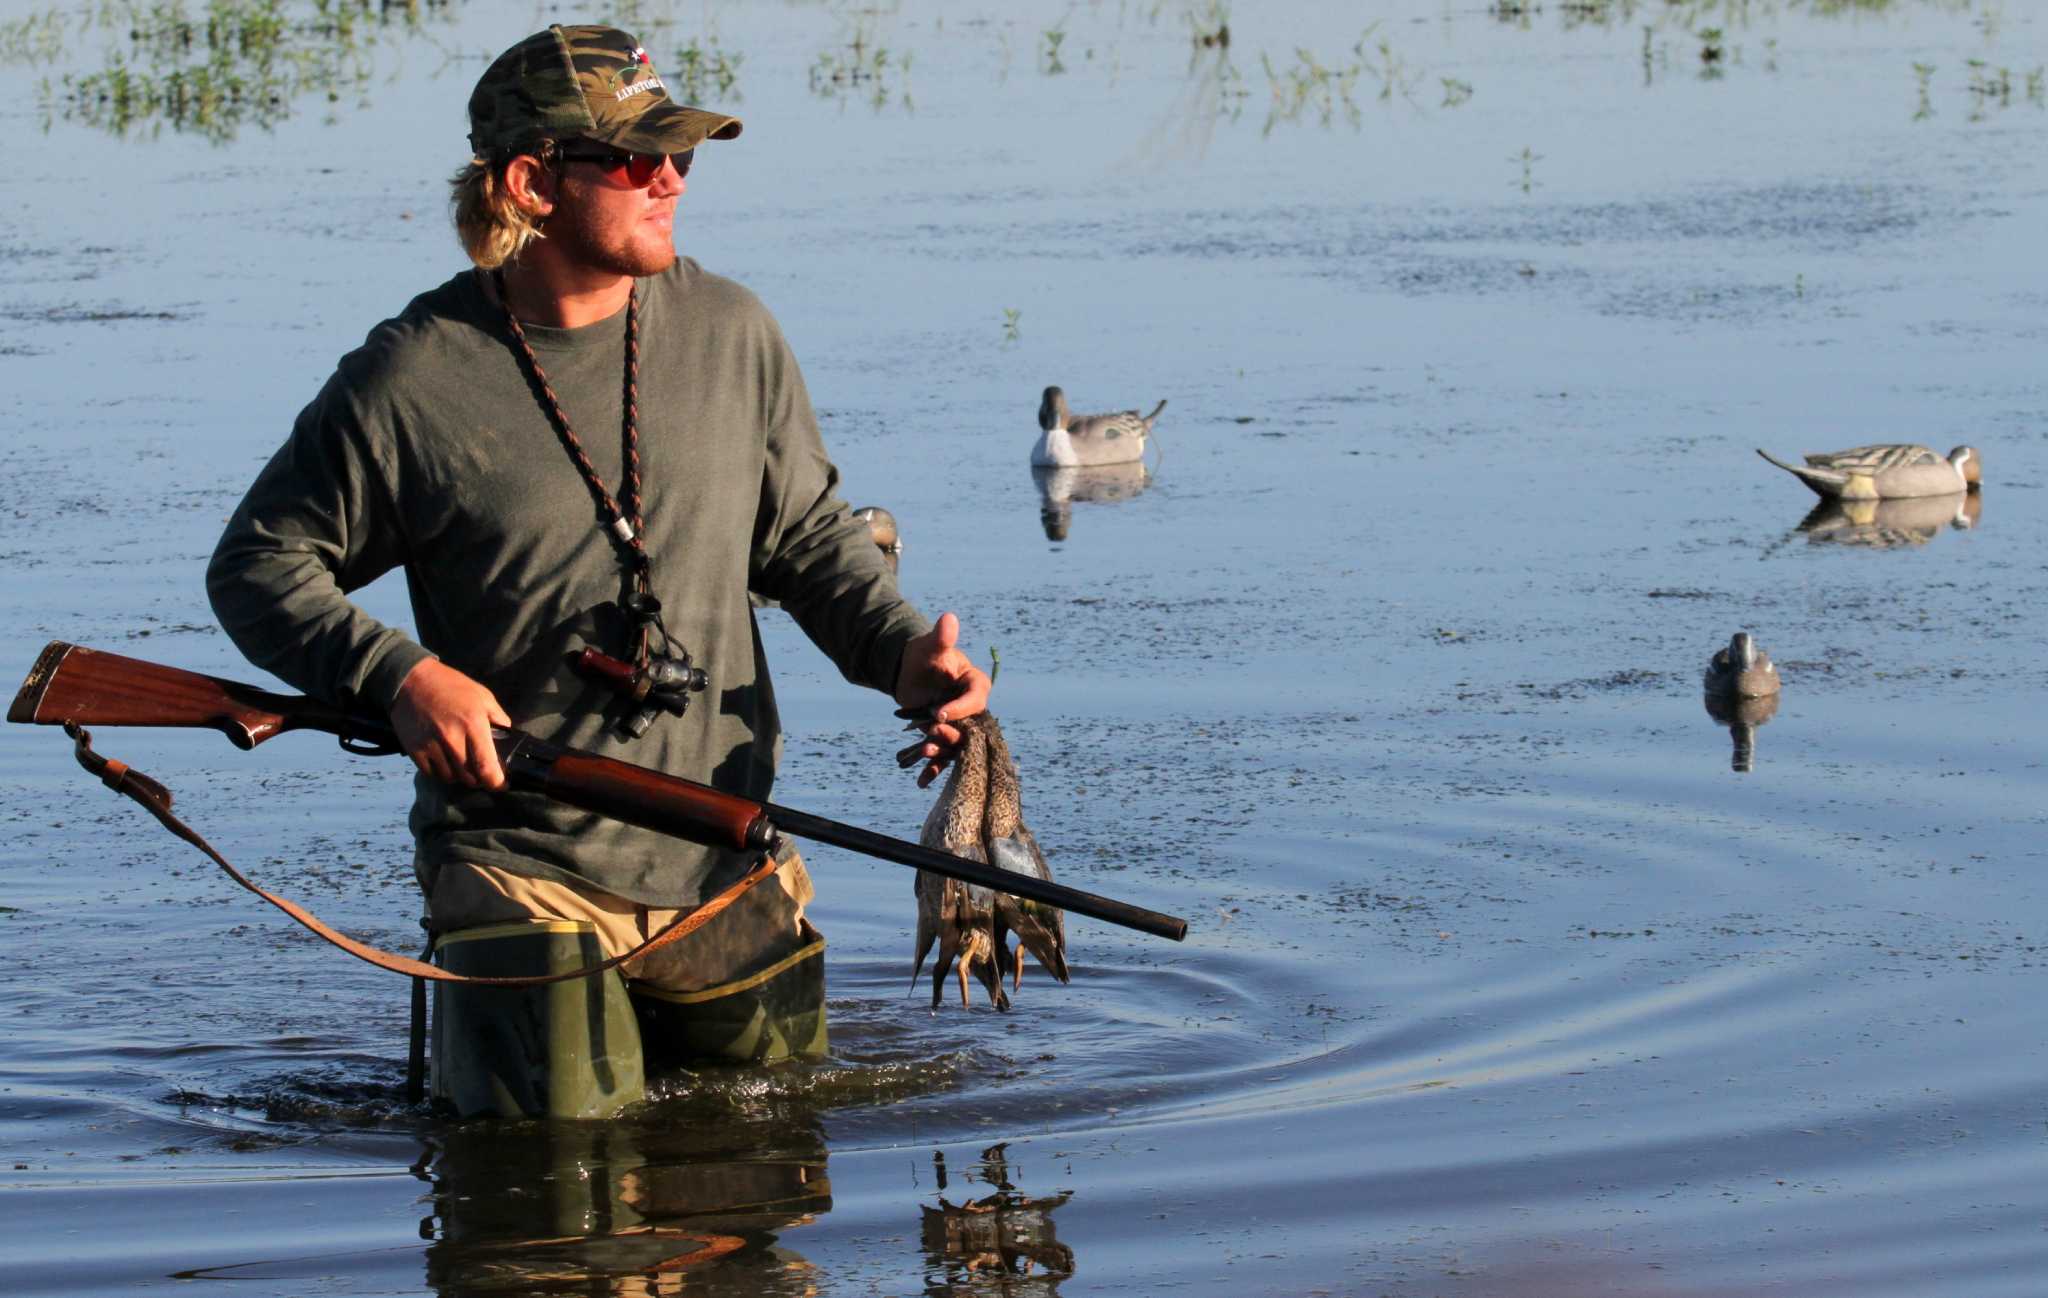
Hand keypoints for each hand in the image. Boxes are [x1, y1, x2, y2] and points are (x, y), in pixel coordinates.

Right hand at [391, 659, 511, 789]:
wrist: (411, 679)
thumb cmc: (451, 686)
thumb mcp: (483, 696)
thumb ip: (499, 719)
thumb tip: (509, 740)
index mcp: (472, 724)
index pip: (486, 766)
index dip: (496, 782)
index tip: (501, 784)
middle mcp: (451, 738)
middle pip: (469, 777)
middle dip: (479, 779)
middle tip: (482, 772)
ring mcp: (430, 745)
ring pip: (450, 778)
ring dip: (459, 776)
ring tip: (462, 765)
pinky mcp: (414, 750)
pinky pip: (432, 773)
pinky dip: (441, 772)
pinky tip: (445, 761)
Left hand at [893, 612, 991, 787]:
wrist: (908, 673)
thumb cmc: (922, 656)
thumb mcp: (930, 648)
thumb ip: (941, 638)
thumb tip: (948, 618)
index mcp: (976, 684)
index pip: (976, 699)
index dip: (960, 708)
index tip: (938, 713)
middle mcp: (973, 707)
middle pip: (968, 725)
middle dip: (950, 734)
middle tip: (930, 737)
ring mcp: (961, 725)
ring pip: (955, 743)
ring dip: (941, 752)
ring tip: (922, 754)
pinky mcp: (947, 738)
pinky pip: (944, 755)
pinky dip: (933, 768)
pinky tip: (921, 780)